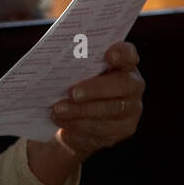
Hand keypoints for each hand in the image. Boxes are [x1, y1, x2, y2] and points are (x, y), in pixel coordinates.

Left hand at [45, 41, 143, 163]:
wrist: (71, 118)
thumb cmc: (71, 85)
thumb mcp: (71, 71)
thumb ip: (70, 63)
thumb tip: (50, 58)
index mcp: (122, 64)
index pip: (128, 54)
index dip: (122, 53)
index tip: (109, 55)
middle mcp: (132, 85)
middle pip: (123, 85)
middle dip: (96, 89)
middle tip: (72, 93)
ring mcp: (131, 110)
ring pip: (112, 111)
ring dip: (82, 111)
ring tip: (58, 110)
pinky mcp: (121, 131)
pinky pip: (103, 130)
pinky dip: (79, 127)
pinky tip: (62, 124)